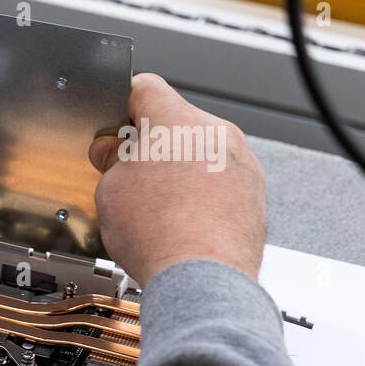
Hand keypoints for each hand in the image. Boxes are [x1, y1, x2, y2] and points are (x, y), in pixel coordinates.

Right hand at [89, 73, 264, 286]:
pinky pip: (220, 179)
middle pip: (175, 123)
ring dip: (177, 169)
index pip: (144, 88)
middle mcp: (216, 133)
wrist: (202, 277)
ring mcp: (241, 162)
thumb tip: (111, 152)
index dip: (121, 106)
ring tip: (155, 207)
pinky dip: (201, 193)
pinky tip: (179, 220)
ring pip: (200, 152)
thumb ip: (111, 161)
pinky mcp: (254, 191)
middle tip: (127, 176)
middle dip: (149, 145)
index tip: (113, 126)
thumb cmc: (160, 235)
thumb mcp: (110, 191)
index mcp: (176, 121)